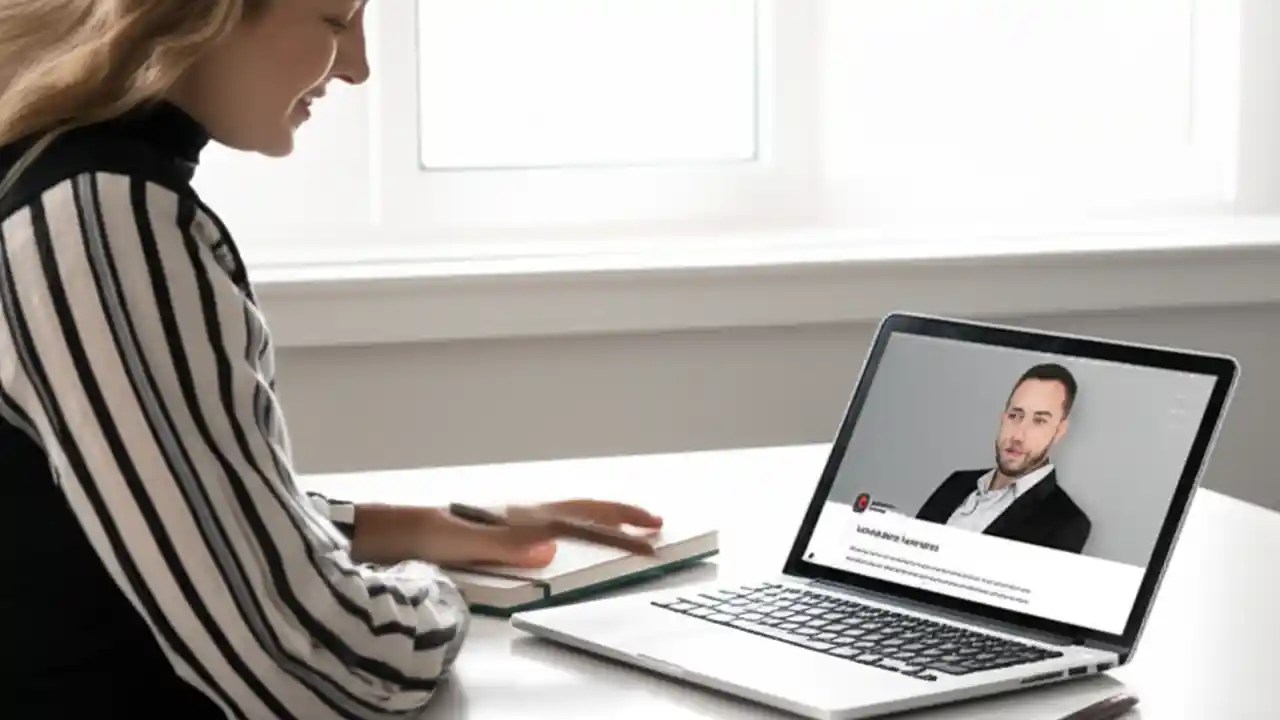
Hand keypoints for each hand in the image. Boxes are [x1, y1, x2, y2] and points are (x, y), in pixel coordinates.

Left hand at [428, 499, 663, 568]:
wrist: (403, 527)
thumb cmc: (432, 535)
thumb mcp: (467, 545)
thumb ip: (507, 547)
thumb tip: (551, 549)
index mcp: (523, 517)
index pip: (581, 521)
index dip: (617, 532)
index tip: (648, 540)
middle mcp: (526, 513)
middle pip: (585, 509)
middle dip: (624, 516)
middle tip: (657, 524)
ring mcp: (520, 517)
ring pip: (575, 511)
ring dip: (607, 516)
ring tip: (633, 522)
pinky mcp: (511, 526)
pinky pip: (560, 520)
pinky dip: (584, 522)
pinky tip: (584, 528)